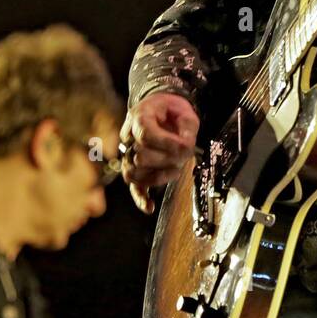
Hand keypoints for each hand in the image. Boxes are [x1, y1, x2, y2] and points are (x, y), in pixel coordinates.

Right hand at [119, 92, 199, 214]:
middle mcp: (129, 137)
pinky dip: (141, 198)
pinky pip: (133, 187)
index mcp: (139, 117)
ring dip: (157, 175)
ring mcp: (129, 153)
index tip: (185, 146)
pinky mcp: (134, 168)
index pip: (146, 135)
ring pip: (133, 173)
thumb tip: (186, 147)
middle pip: (140, 157)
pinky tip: (149, 206)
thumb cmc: (172, 111)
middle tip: (182, 154)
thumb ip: (187, 128)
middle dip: (166, 159)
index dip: (167, 143)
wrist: (161, 110)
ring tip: (174, 169)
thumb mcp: (185, 113)